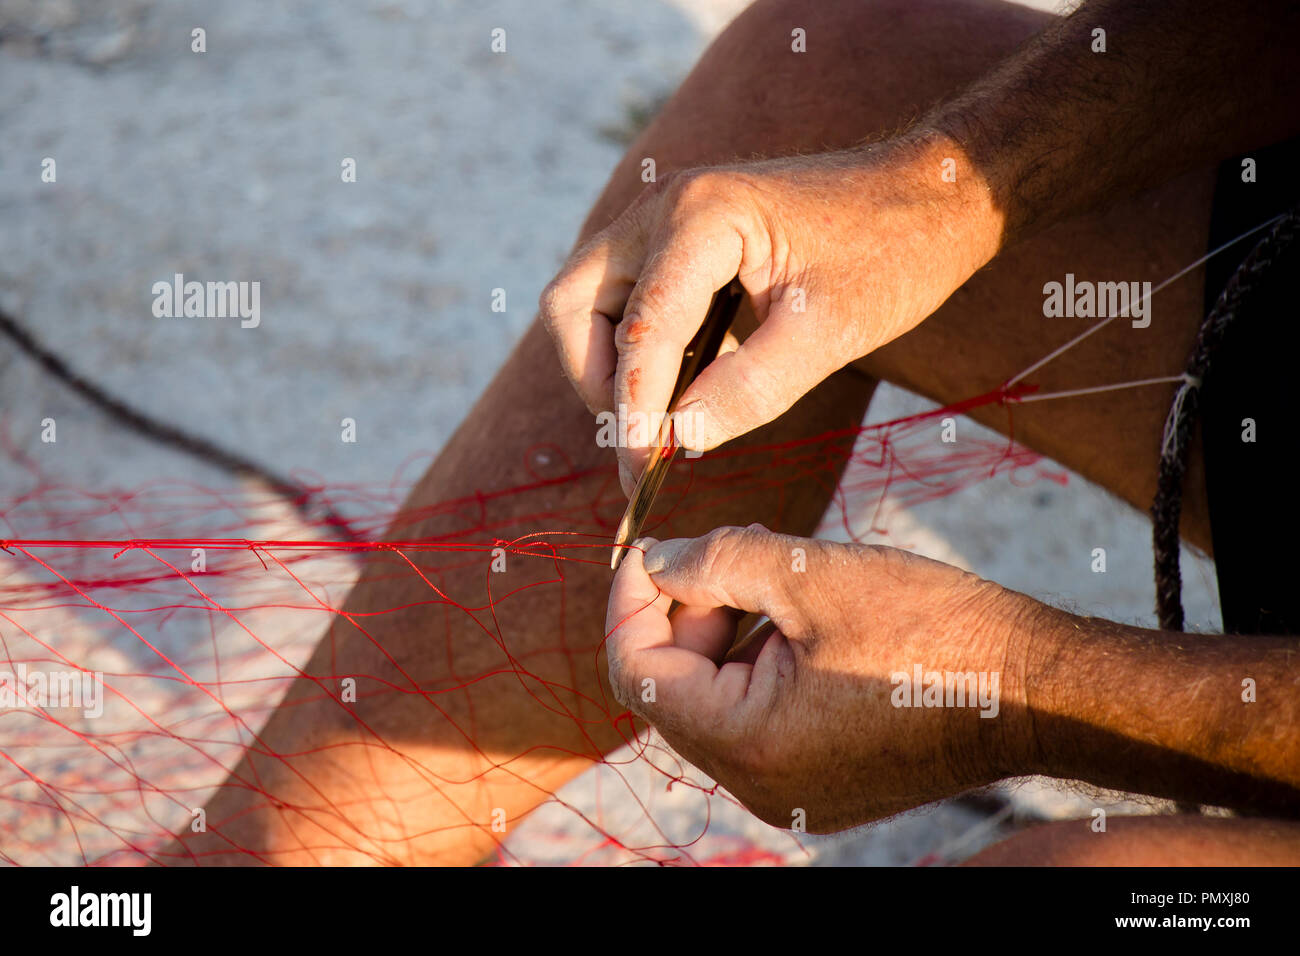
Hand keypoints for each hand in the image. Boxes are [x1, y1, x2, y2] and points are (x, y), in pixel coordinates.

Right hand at [540, 137, 1001, 493]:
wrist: (930, 198)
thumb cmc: (892, 255)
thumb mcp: (828, 335)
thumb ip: (748, 391)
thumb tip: (675, 441)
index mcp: (702, 216)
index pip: (642, 330)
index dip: (636, 411)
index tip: (641, 472)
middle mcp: (666, 206)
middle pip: (577, 303)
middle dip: (599, 379)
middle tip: (641, 435)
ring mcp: (667, 218)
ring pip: (592, 300)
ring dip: (612, 364)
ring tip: (663, 419)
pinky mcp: (680, 239)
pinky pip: (628, 297)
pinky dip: (640, 348)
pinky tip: (688, 388)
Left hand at [604, 525, 1035, 832]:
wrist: (1035, 688)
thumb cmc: (934, 629)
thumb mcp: (813, 574)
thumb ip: (716, 562)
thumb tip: (655, 562)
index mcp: (751, 742)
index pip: (640, 672)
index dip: (631, 602)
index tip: (649, 547)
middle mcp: (761, 786)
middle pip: (674, 690)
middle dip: (686, 614)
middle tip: (727, 556)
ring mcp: (792, 793)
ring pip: (715, 703)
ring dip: (725, 636)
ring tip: (778, 582)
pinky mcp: (821, 784)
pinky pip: (756, 723)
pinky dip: (757, 667)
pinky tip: (800, 624)